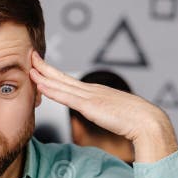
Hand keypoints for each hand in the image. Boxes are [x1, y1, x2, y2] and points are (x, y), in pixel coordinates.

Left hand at [29, 52, 177, 162]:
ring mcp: (90, 96)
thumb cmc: (136, 121)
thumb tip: (102, 116)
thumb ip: (105, 113)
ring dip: (43, 75)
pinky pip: (66, 97)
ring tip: (29, 66)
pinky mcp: (90, 106)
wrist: (148, 122)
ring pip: (61, 84)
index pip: (70, 82)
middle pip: (62, 77)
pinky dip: (51, 90)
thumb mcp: (115, 115)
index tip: (41, 66)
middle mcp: (91, 90)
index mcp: (96, 93)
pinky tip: (40, 85)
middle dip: (44, 66)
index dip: (54, 73)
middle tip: (30, 55)